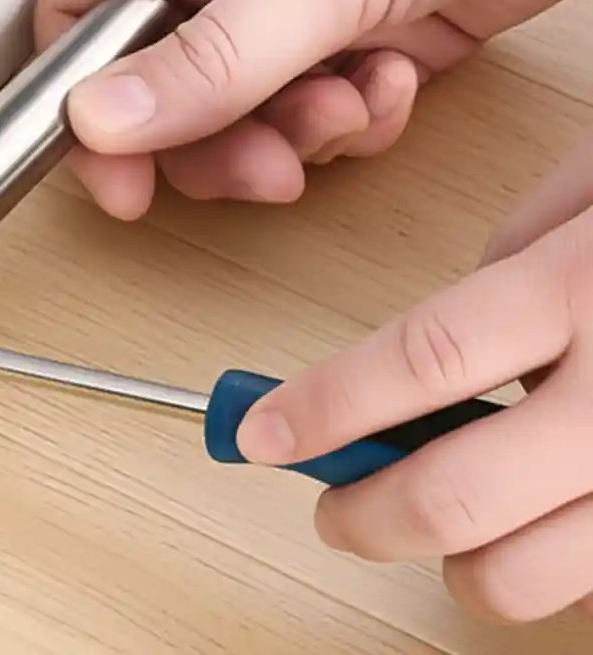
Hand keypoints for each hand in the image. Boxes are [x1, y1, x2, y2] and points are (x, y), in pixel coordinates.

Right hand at [35, 0, 592, 219]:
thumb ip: (209, 60)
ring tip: (348, 103)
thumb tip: (103, 120)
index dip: (90, 106)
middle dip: (219, 146)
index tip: (122, 180)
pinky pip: (322, 118)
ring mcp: (292, 16)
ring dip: (298, 136)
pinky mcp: (357, 45)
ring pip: (246, 120)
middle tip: (260, 168)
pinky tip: (394, 81)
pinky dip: (359, 121)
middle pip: (167, 96)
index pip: (89, 23)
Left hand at [236, 134, 592, 623]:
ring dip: (458, 563)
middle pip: (462, 496)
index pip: (424, 364)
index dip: (325, 411)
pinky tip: (545, 522)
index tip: (260, 437)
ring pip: (534, 572)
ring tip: (437, 528)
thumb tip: (453, 328)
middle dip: (367, 514)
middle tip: (334, 508)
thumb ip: (529, 244)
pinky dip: (555, 565)